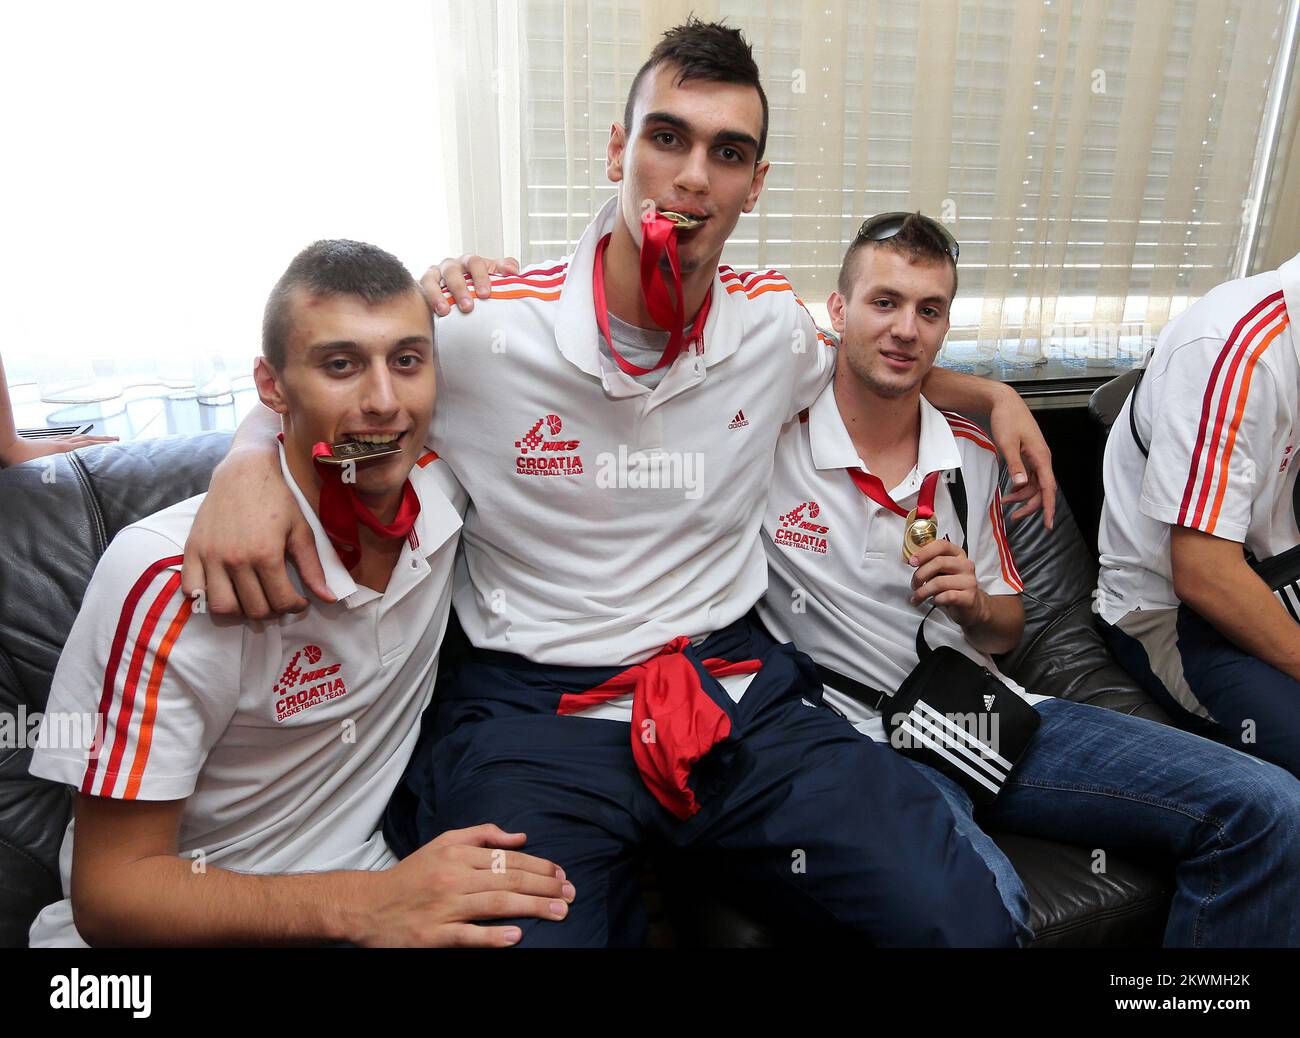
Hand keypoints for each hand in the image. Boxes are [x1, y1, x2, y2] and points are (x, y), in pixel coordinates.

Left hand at [0, 432, 116, 466]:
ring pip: (79, 437)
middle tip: (117, 440)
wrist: (8, 447)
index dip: (103, 445)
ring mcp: (56, 441)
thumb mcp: (42, 471)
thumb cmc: (21, 460)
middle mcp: (62, 444)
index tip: (116, 445)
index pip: (88, 446)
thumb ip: (57, 476)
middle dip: (103, 439)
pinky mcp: (49, 442)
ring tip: (104, 438)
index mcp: (63, 450)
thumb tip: (70, 486)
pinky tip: (80, 439)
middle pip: (87, 439)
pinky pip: (69, 438)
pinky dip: (79, 438)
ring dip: (94, 437)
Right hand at [180, 446, 333, 619]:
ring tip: (252, 598)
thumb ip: (313, 568)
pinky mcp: (192, 551)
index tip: (300, 601)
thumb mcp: (301, 531)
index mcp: (266, 554)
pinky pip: (192, 590)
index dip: (296, 607)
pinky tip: (224, 588)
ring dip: (240, 611)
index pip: (282, 602)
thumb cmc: (277, 500)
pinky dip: (206, 597)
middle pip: (253, 610)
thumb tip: (329, 599)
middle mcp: (236, 559)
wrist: (243, 472)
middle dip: (272, 611)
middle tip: (278, 598)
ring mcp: (211, 556)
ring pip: (222, 608)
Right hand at [350, 824, 575, 947]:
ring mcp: (443, 907)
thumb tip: (520, 836)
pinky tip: (516, 936)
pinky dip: (492, 936)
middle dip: (544, 886)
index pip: (508, 858)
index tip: (562, 874)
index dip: (539, 866)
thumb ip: (481, 835)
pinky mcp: (433, 936)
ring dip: (531, 907)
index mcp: (457, 855)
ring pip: (495, 904)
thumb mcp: (442, 844)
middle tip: (571, 894)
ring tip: (559, 911)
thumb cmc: (411, 875)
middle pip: (508, 879)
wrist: (368, 906)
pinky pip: (467, 936)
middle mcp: (453, 878)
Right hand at [423, 254, 520, 316]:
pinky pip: (421, 287)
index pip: (475, 263)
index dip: (480, 277)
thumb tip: (515, 271)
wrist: (463, 298)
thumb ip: (507, 269)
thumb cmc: (481, 287)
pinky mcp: (423, 284)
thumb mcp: (496, 277)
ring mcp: (436, 274)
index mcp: (470, 262)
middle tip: (468, 307)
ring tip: (445, 311)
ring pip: (433, 279)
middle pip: (453, 271)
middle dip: (460, 288)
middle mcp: (452, 265)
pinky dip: (426, 297)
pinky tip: (432, 310)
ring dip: (438, 294)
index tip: (486, 294)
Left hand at [909, 537, 989, 629]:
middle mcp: (965, 565)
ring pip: (939, 582)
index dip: (924, 552)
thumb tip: (912, 560)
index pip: (942, 545)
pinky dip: (935, 599)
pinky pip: (946, 596)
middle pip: (938, 563)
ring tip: (918, 597)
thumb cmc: (952, 586)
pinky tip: (933, 601)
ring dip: (923, 592)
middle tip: (914, 585)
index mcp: (958, 554)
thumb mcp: (942, 571)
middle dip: (920, 575)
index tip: (912, 562)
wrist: (971, 605)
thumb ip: (930, 563)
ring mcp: (969, 581)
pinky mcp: (969, 597)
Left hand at [988, 387, 1055, 528]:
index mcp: (1041, 457)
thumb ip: (1015, 465)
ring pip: (1035, 484)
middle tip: (1014, 517)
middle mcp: (1042, 459)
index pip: (1048, 488)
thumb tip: (1022, 484)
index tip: (1048, 524)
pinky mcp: (1030, 455)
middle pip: (1042, 490)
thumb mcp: (1007, 444)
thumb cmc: (1007, 419)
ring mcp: (1037, 457)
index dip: (1048, 507)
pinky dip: (1021, 486)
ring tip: (1005, 502)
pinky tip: (1011, 490)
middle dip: (1030, 505)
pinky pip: (1030, 476)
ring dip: (1022, 495)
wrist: (1005, 403)